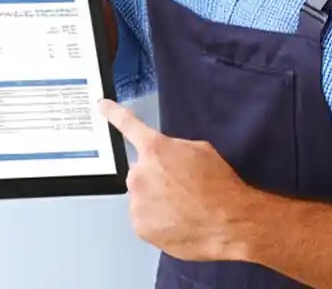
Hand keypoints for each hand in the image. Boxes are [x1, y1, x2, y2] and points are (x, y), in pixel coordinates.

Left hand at [98, 98, 257, 261]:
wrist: (229, 223)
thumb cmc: (220, 187)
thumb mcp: (201, 151)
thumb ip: (174, 148)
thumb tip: (167, 155)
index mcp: (155, 149)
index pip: (128, 125)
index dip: (113, 113)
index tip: (102, 106)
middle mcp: (139, 173)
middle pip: (140, 171)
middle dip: (155, 177)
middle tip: (180, 189)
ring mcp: (137, 201)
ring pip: (142, 197)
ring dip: (155, 200)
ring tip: (183, 208)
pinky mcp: (140, 225)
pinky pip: (144, 219)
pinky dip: (157, 221)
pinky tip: (178, 221)